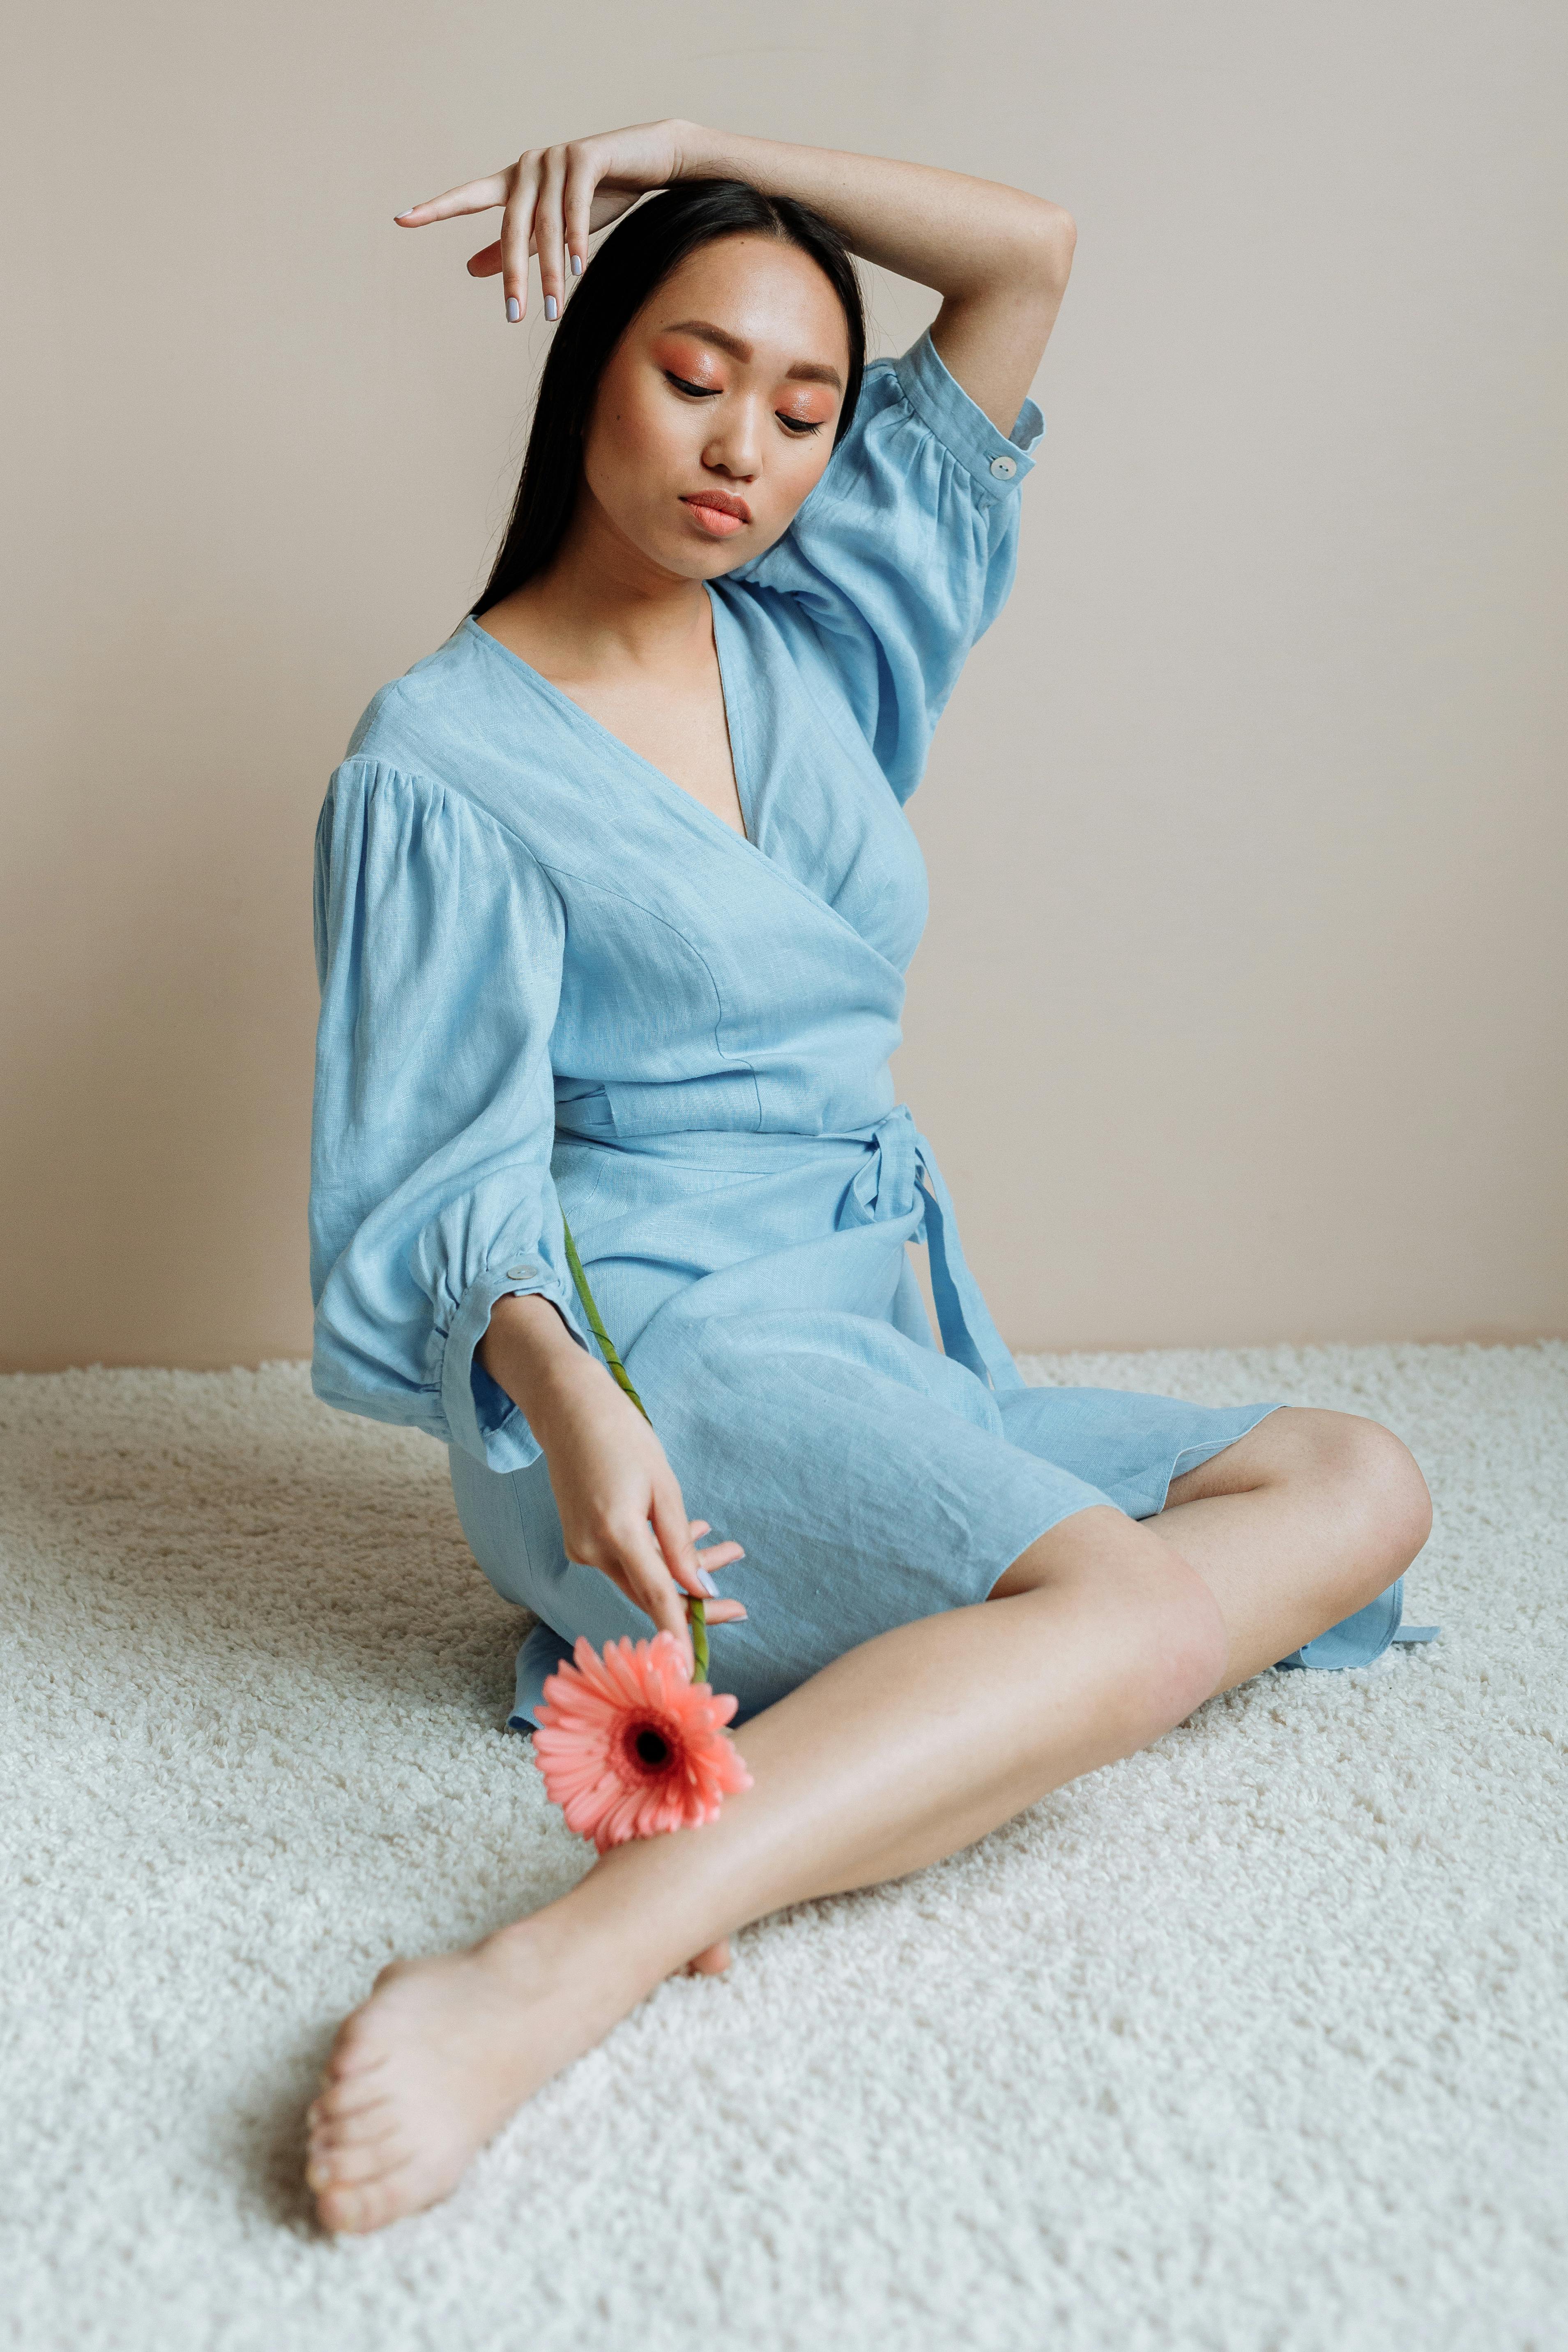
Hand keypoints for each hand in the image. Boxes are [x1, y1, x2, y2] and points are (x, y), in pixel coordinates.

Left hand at [392, 117, 701, 326]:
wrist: (647, 160)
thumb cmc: (600, 194)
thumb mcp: (551, 227)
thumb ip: (512, 246)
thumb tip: (470, 269)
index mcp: (514, 181)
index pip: (468, 198)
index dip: (435, 209)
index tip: (401, 220)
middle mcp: (528, 165)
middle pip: (512, 227)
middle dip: (513, 274)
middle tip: (513, 316)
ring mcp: (555, 158)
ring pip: (547, 225)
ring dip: (551, 271)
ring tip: (553, 309)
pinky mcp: (585, 157)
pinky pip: (576, 207)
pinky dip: (576, 240)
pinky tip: (577, 269)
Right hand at [527, 1348, 746, 1675]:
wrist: (569, 1409)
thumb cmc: (622, 1436)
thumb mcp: (663, 1486)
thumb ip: (680, 1543)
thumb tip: (700, 1589)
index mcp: (616, 1533)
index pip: (655, 1598)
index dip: (678, 1635)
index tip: (691, 1671)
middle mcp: (592, 1549)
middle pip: (651, 1592)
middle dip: (696, 1598)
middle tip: (739, 1605)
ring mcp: (581, 1547)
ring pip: (642, 1575)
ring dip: (682, 1569)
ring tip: (728, 1547)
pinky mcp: (580, 1539)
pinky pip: (627, 1559)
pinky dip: (657, 1554)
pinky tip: (691, 1534)